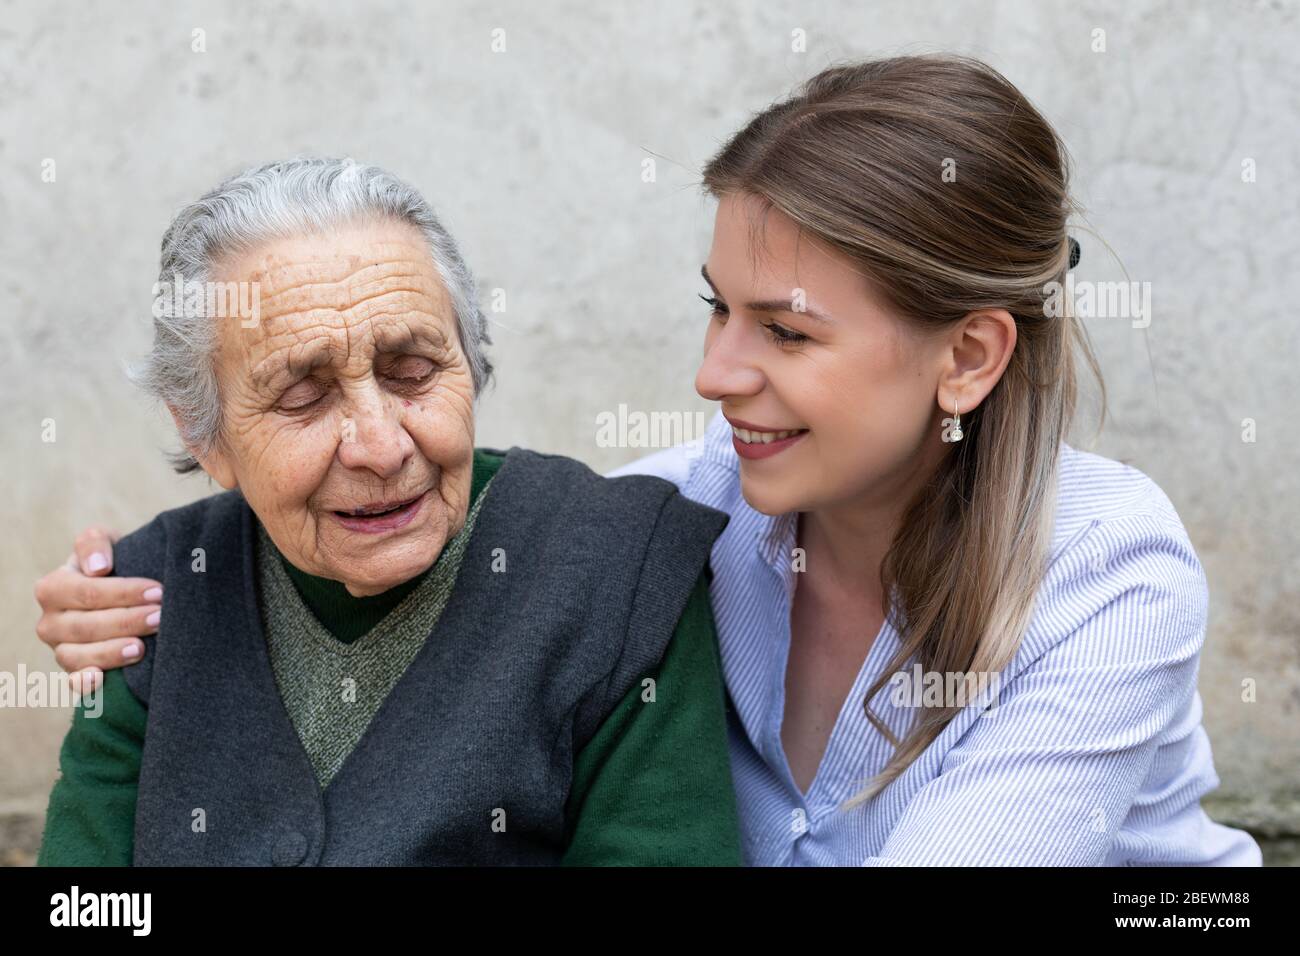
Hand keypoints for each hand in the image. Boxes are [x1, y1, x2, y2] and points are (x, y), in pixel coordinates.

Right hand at [34, 525, 161, 690]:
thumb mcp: (104, 542)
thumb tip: (98, 567)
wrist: (122, 590)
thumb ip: (95, 544)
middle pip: (86, 626)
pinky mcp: (74, 671)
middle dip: (127, 622)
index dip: (124, 593)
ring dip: (112, 653)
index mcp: (53, 587)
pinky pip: (73, 682)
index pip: (88, 593)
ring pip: (78, 656)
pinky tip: (104, 679)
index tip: (158, 591)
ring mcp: (60, 649)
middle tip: (160, 617)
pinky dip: (85, 683)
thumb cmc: (113, 562)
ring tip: (143, 647)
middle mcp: (50, 621)